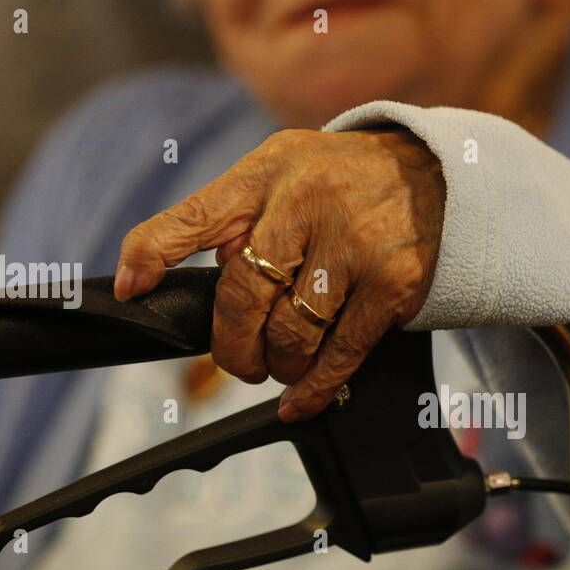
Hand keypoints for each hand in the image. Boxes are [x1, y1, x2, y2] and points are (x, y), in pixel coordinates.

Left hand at [113, 127, 444, 418]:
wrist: (439, 177)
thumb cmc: (346, 181)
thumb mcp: (287, 170)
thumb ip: (241, 214)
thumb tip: (196, 276)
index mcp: (267, 173)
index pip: (195, 216)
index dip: (153, 253)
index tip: (129, 288)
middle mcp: (307, 205)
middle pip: (242, 296)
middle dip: (231, 346)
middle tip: (238, 361)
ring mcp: (352, 246)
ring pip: (291, 333)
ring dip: (278, 364)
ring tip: (281, 363)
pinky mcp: (391, 285)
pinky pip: (340, 354)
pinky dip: (314, 388)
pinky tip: (301, 399)